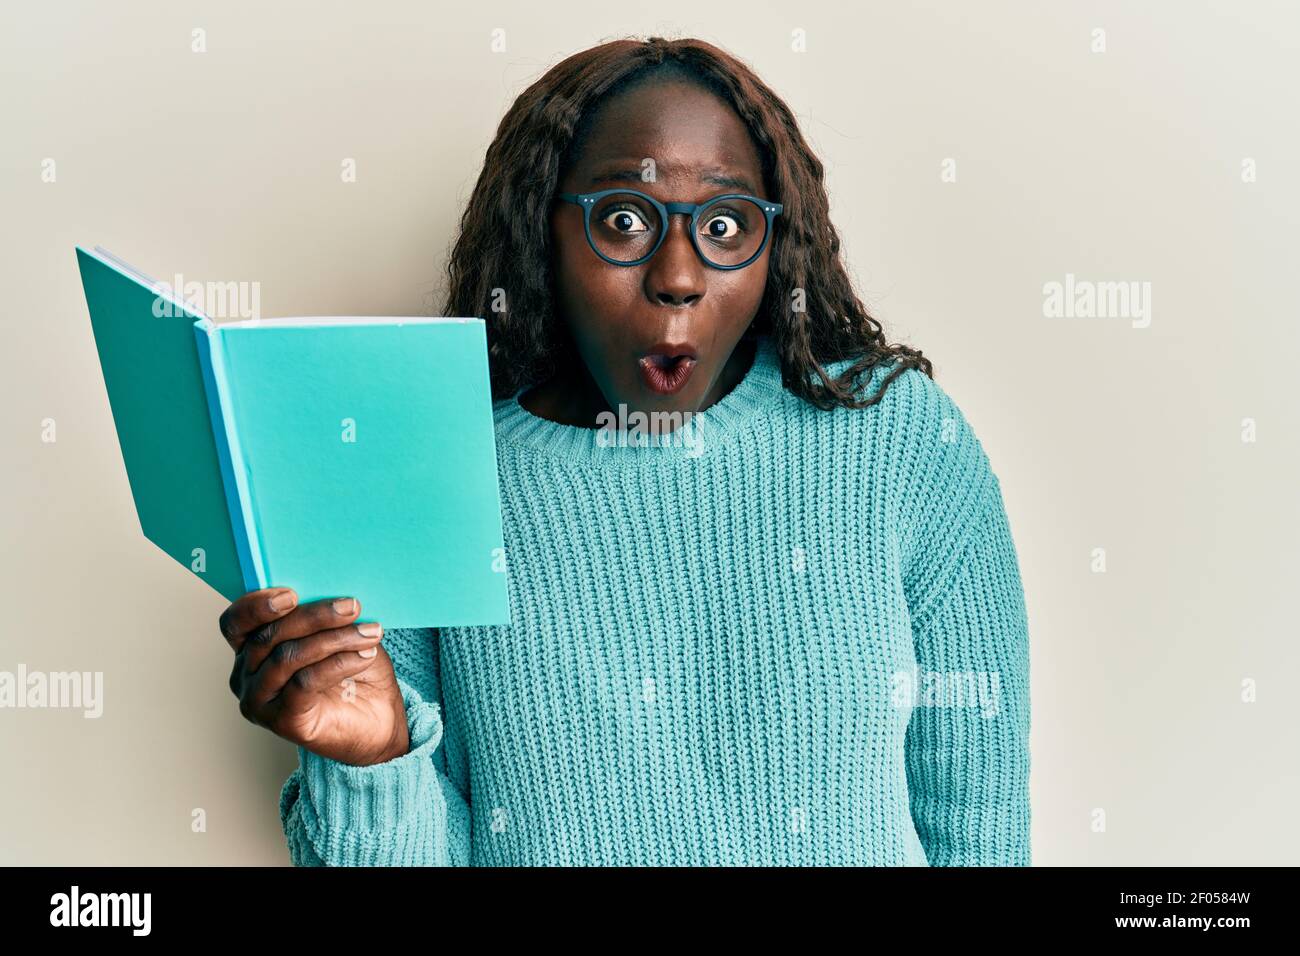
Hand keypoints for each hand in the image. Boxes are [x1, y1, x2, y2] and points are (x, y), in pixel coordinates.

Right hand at [220, 588, 409, 765]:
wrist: (377, 722)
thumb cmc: (355, 674)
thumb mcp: (339, 635)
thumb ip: (323, 615)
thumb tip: (331, 589)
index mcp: (250, 649)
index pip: (235, 623)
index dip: (256, 605)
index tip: (292, 593)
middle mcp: (246, 676)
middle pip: (268, 636)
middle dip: (314, 617)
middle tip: (352, 606)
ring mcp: (260, 702)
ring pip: (289, 657)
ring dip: (334, 639)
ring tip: (369, 632)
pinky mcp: (282, 721)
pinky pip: (305, 682)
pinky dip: (339, 664)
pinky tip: (364, 655)